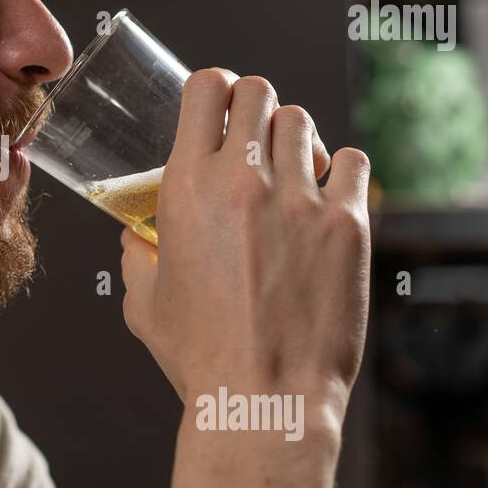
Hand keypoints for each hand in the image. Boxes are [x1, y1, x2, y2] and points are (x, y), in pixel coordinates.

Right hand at [119, 69, 370, 433]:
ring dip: (293, 137)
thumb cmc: (199, 357)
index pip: (206, 89)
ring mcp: (300, 199)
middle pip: (258, 91)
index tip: (215, 104)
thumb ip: (137, 260)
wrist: (263, 400)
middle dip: (253, 106)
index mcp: (187, 188)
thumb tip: (135, 243)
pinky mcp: (347, 224)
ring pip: (303, 121)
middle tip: (253, 136)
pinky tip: (326, 194)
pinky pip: (352, 161)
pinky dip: (339, 169)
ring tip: (290, 170)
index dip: (211, 87)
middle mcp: (244, 181)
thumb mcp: (145, 305)